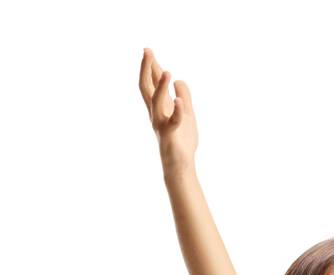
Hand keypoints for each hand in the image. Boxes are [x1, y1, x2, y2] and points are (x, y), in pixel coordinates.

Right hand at [139, 49, 197, 168]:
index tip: (147, 50)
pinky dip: (178, 112)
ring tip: (168, 72)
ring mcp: (161, 124)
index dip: (150, 67)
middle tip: (147, 51)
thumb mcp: (187, 114)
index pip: (152, 83)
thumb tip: (179, 81)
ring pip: (157, 103)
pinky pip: (174, 122)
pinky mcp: (170, 135)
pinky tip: (180, 102)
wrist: (181, 165)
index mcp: (160, 107)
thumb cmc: (182, 140)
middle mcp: (156, 113)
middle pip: (146, 88)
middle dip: (146, 70)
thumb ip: (184, 96)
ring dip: (161, 87)